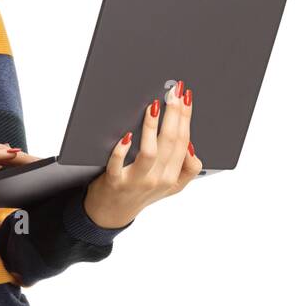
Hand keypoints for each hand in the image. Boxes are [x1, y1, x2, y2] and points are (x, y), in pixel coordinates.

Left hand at [81, 79, 202, 227]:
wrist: (112, 213)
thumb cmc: (141, 192)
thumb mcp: (173, 187)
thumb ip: (188, 168)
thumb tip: (192, 146)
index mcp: (173, 177)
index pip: (184, 142)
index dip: (186, 117)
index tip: (186, 97)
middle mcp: (158, 179)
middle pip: (171, 142)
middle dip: (175, 113)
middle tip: (174, 92)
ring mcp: (136, 181)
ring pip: (150, 152)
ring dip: (152, 127)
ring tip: (153, 107)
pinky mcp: (114, 182)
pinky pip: (118, 165)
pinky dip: (121, 150)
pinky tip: (126, 136)